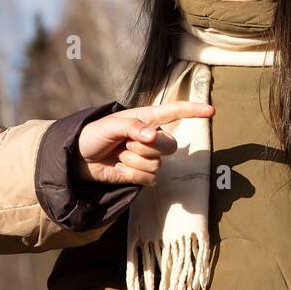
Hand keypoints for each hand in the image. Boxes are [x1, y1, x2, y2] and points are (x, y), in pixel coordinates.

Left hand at [72, 101, 212, 186]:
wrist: (80, 159)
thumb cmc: (94, 135)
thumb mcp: (109, 125)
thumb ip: (132, 127)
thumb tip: (152, 136)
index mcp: (147, 119)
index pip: (175, 112)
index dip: (193, 111)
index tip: (211, 111)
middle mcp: (152, 137)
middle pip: (170, 145)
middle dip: (148, 148)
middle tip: (126, 144)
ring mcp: (149, 157)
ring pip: (157, 164)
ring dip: (134, 162)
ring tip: (119, 156)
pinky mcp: (143, 174)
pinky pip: (149, 178)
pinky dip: (131, 175)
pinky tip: (119, 168)